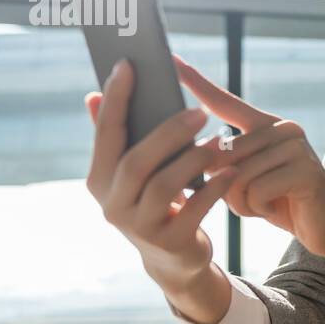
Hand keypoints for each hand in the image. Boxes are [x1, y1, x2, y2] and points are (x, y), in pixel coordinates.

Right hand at [84, 59, 240, 290]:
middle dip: (168, 133)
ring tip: (218, 141)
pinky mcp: (170, 243)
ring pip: (164, 186)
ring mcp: (139, 227)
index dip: (116, 99)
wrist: (173, 259)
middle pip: (136, 162)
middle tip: (198, 112)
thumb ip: (115, 138)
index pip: (106, 134)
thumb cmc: (155, 202)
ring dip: (193, 160)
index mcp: (99, 181)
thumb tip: (94, 95)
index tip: (128, 64)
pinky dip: (214, 189)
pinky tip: (230, 171)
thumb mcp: (132, 175)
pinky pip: (194, 210)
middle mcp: (112, 205)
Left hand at [172, 54, 324, 259]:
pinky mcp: (304, 170)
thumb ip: (224, 162)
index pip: (224, 101)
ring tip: (268, 203)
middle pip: (223, 155)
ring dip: (244, 202)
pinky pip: (256, 191)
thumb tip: (200, 153)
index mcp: (267, 125)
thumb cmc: (281, 202)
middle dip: (228, 188)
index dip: (196, 81)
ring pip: (237, 177)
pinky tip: (279, 208)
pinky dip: (259, 209)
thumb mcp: (246, 178)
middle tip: (256, 198)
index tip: (171, 58)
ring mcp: (296, 147)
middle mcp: (283, 128)